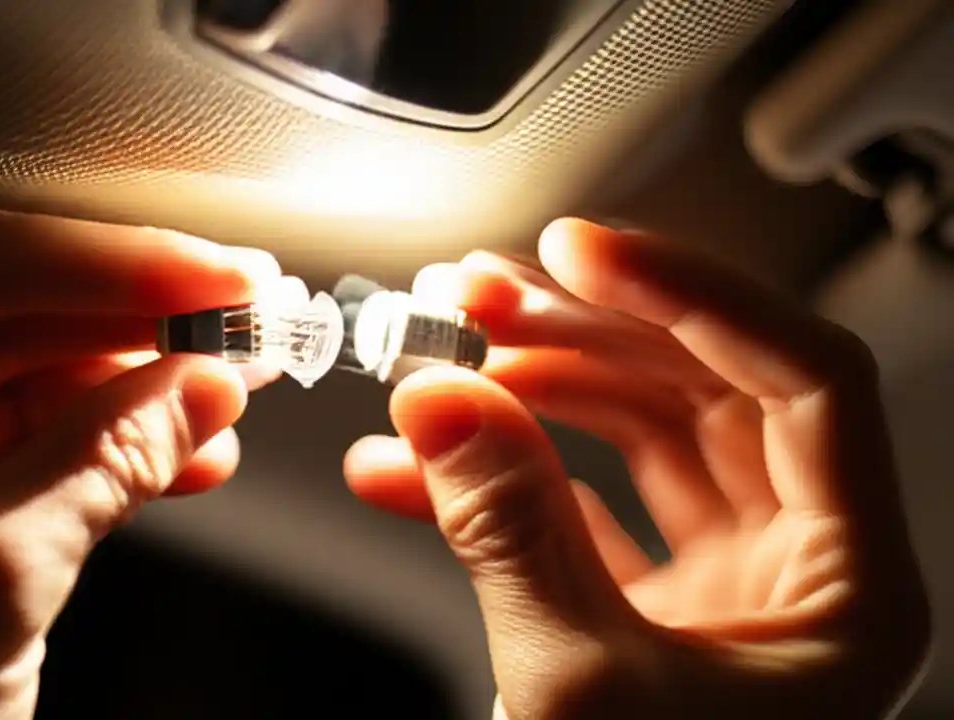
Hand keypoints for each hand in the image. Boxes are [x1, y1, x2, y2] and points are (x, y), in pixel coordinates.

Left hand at [0, 212, 279, 718]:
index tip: (222, 278)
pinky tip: (174, 457)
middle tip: (239, 324)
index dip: (123, 265)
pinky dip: (89, 452)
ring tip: (221, 399)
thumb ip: (110, 455)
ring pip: (10, 382)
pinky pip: (3, 450)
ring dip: (125, 395)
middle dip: (134, 328)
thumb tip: (206, 385)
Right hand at [344, 219, 930, 718]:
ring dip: (530, 397)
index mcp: (849, 586)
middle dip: (579, 335)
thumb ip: (506, 527)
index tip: (580, 251)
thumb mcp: (581, 685)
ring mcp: (721, 592)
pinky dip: (497, 484)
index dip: (691, 295)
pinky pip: (577, 512)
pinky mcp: (648, 615)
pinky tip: (409, 472)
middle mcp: (797, 574)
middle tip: (480, 298)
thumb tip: (438, 401)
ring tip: (438, 370)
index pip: (800, 378)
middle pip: (702, 394)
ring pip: (635, 442)